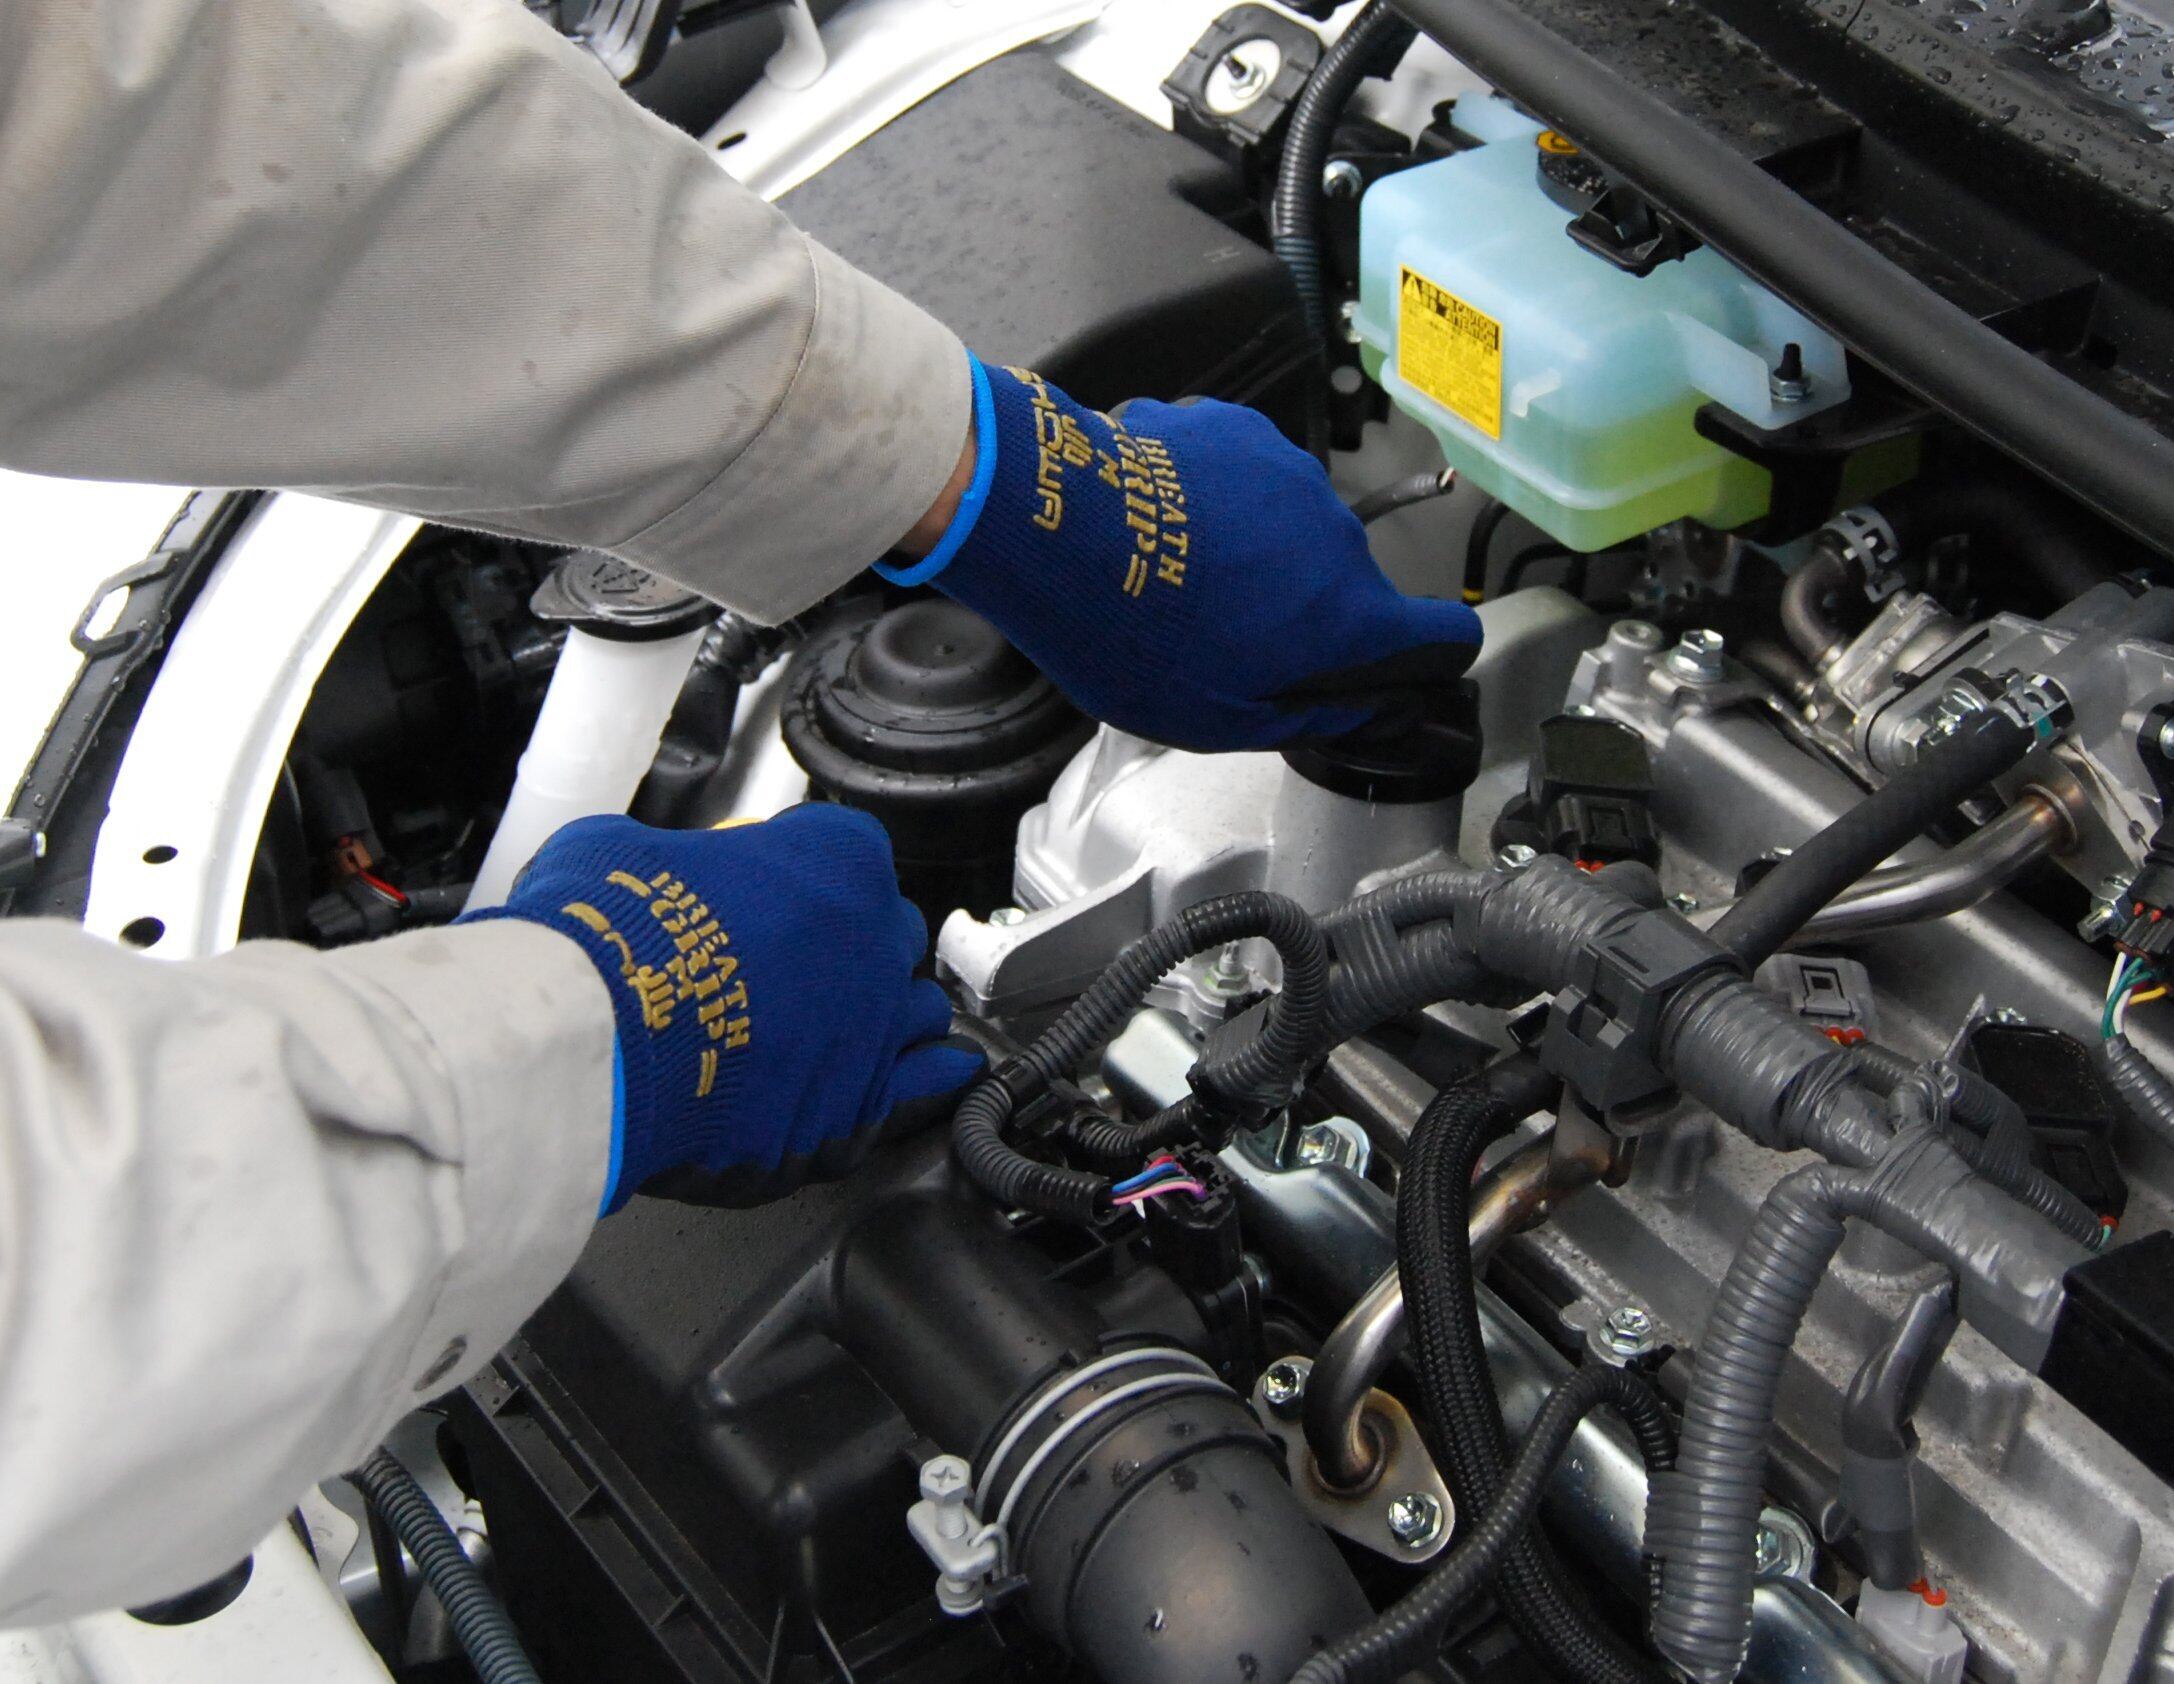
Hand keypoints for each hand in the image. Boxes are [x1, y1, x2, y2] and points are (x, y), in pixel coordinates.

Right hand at [464, 807, 982, 1210]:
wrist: (598, 1044)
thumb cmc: (606, 938)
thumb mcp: (623, 851)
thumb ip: (671, 859)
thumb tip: (651, 874)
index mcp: (836, 855)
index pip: (847, 851)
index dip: (804, 873)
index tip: (770, 893)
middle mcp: (875, 936)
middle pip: (886, 932)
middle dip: (849, 943)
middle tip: (796, 963)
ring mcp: (875, 1024)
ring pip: (911, 1009)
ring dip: (883, 1012)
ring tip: (843, 1025)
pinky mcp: (859, 1104)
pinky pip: (922, 1083)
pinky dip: (925, 1076)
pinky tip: (929, 1072)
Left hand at [881, 357, 1482, 752]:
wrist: (1057, 529)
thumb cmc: (1132, 632)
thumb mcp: (1220, 718)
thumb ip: (1307, 715)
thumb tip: (1362, 710)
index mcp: (1345, 615)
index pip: (1446, 634)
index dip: (1433, 655)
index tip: (1408, 663)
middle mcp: (1333, 536)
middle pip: (1347, 581)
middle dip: (1306, 606)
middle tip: (1233, 632)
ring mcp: (1288, 474)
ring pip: (1293, 525)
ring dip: (1260, 548)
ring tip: (1181, 574)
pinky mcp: (1238, 431)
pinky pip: (1245, 475)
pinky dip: (1218, 497)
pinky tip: (1163, 522)